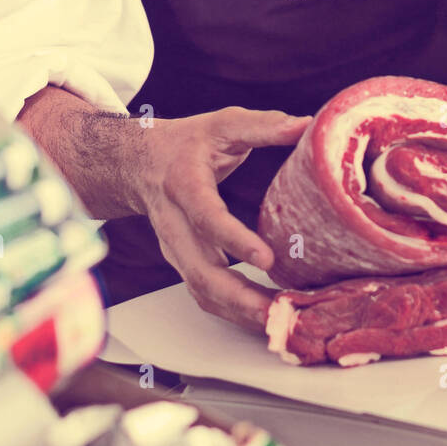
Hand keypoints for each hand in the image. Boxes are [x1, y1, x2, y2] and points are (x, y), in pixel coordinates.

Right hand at [134, 106, 310, 330]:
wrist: (140, 163)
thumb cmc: (187, 142)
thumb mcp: (223, 124)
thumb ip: (263, 125)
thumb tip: (306, 124)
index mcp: (184, 185)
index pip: (206, 217)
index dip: (234, 240)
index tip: (267, 258)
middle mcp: (174, 224)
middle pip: (200, 271)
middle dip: (238, 297)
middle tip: (277, 312)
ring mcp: (176, 250)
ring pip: (202, 291)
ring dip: (238, 312)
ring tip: (279, 322)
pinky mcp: (184, 264)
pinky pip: (206, 295)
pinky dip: (234, 312)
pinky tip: (266, 317)